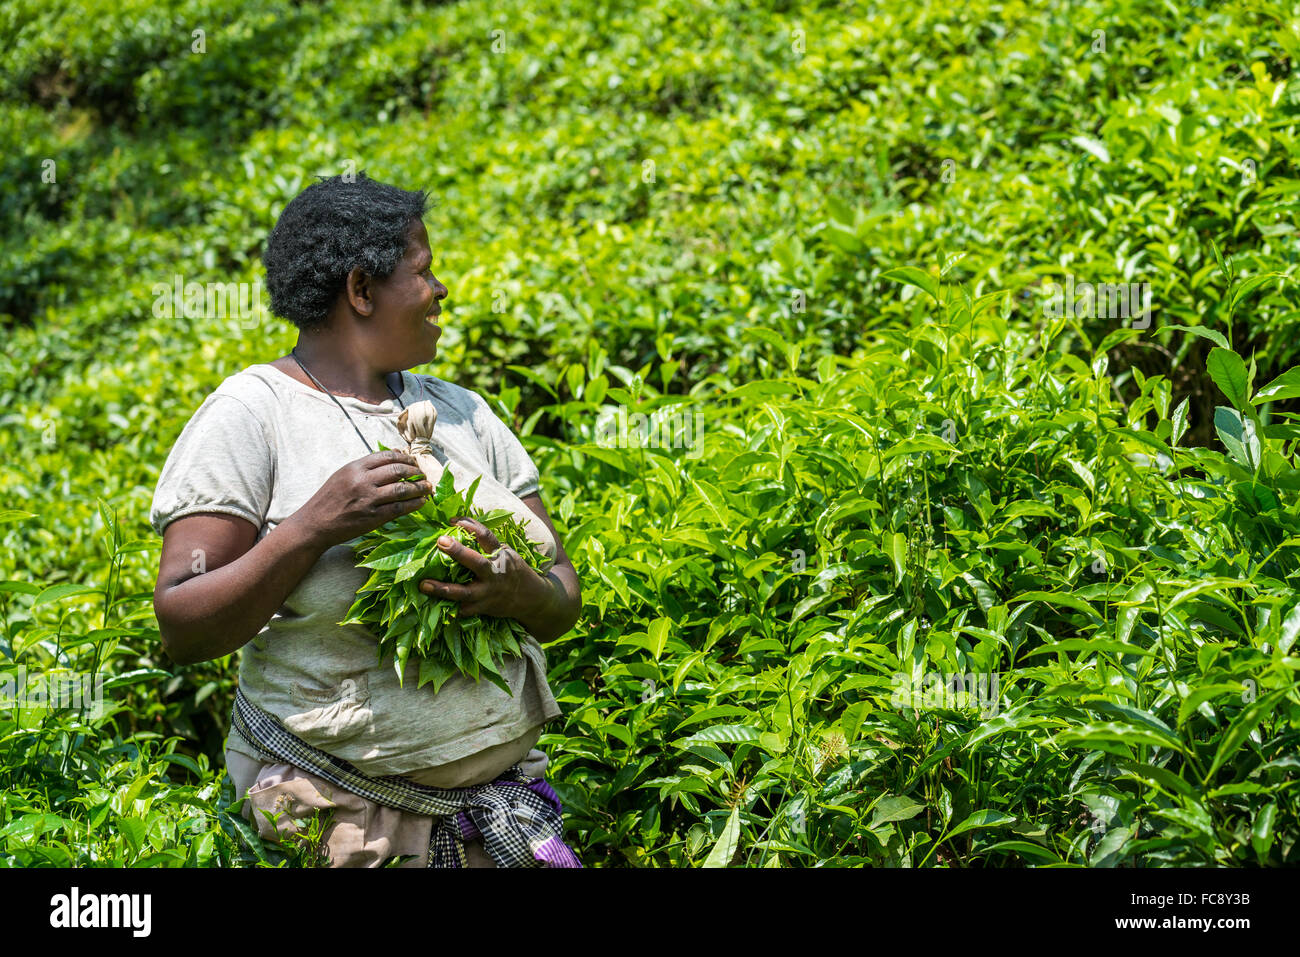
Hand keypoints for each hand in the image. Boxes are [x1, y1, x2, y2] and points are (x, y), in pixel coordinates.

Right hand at [294, 450, 430, 549]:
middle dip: (416, 472)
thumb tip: (394, 453)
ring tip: (428, 488)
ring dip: (419, 488)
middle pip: (398, 470)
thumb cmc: (330, 498)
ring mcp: (368, 500)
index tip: (414, 462)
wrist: (314, 523)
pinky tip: (421, 502)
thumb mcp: (344, 475)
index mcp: (355, 468)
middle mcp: (362, 481)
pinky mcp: (372, 517)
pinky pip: (399, 508)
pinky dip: (413, 504)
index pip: (387, 456)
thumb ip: (367, 466)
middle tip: (424, 475)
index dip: (405, 458)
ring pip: (402, 489)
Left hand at [418, 516, 553, 619]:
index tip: (453, 520)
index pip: (486, 536)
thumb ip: (485, 543)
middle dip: (458, 552)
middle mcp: (495, 574)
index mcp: (501, 556)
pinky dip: (449, 609)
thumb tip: (457, 524)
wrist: (531, 599)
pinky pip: (464, 610)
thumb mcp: (504, 552)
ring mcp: (488, 593)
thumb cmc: (512, 570)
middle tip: (440, 541)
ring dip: (443, 589)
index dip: (470, 526)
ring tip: (423, 584)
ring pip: (464, 593)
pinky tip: (432, 606)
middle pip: (476, 562)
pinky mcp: (483, 609)